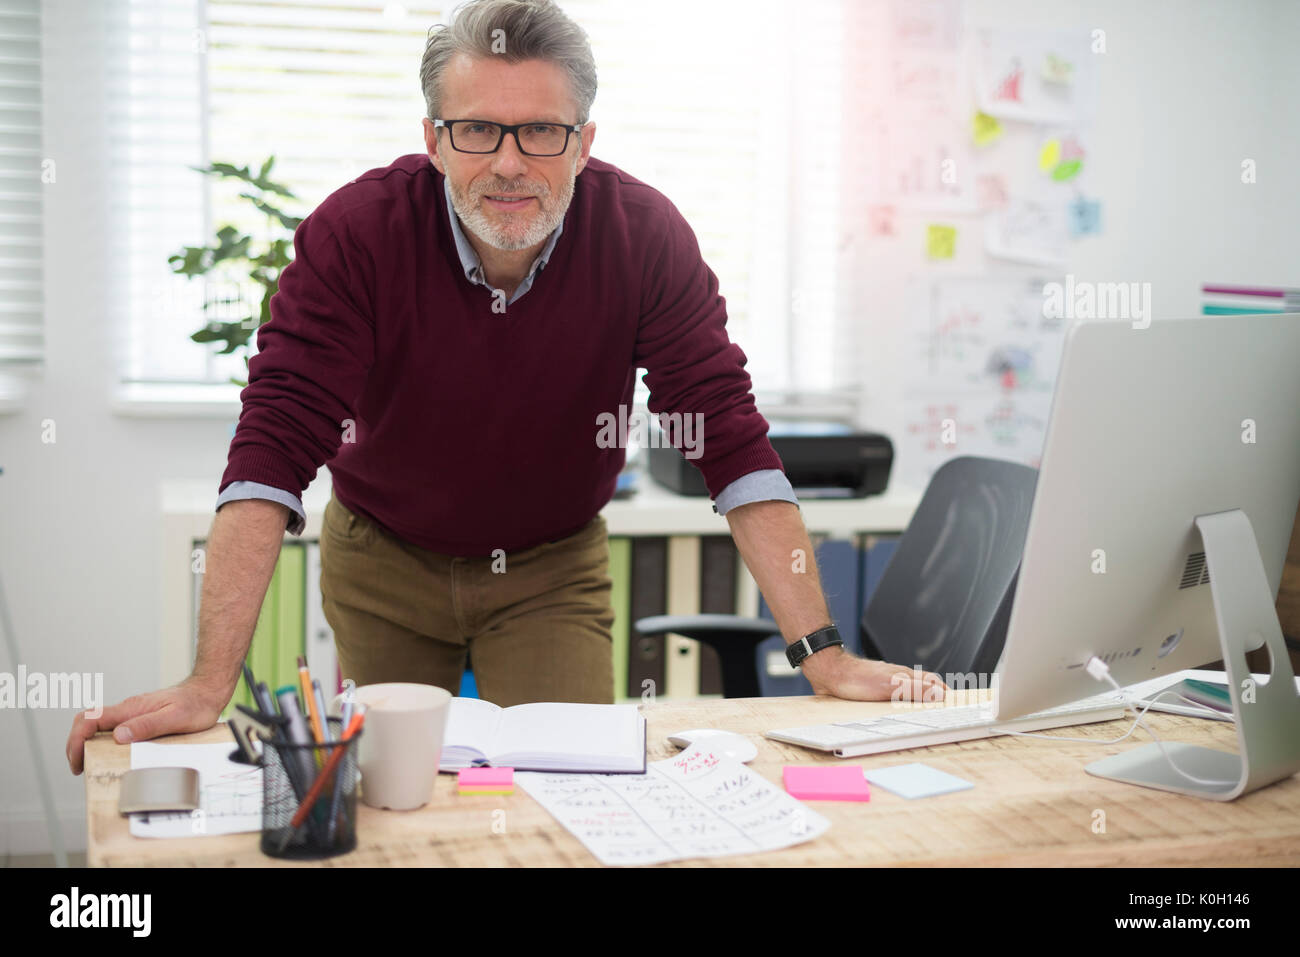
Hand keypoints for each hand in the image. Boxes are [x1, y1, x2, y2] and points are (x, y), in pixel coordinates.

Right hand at [65, 677, 228, 774]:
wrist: (208, 690)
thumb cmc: (196, 704)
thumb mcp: (174, 718)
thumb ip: (147, 726)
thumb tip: (118, 736)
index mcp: (131, 709)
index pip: (89, 720)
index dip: (76, 741)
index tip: (77, 761)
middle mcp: (128, 709)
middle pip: (88, 723)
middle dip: (77, 745)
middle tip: (80, 767)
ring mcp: (133, 713)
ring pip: (99, 726)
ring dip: (89, 745)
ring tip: (91, 765)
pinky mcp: (141, 717)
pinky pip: (114, 728)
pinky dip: (105, 743)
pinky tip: (112, 755)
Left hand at [800, 646, 946, 701]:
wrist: (830, 672)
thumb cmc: (857, 680)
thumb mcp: (890, 687)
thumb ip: (915, 689)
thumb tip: (940, 694)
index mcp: (905, 676)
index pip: (933, 682)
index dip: (945, 692)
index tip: (956, 703)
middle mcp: (898, 677)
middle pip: (923, 684)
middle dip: (936, 694)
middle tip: (946, 705)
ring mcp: (886, 680)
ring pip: (909, 688)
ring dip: (921, 696)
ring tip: (929, 707)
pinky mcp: (873, 686)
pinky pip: (894, 692)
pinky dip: (903, 699)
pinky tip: (899, 706)